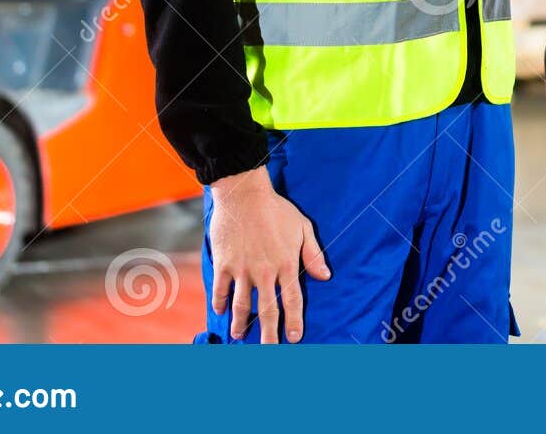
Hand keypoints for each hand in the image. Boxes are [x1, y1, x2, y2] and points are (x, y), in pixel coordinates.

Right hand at [208, 166, 330, 342]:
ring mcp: (242, 269)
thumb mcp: (302, 227)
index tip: (295, 338)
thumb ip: (313, 254)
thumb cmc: (276, 209)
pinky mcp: (224, 263)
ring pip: (240, 305)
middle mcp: (264, 272)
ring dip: (240, 324)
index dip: (294, 321)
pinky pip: (220, 290)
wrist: (244, 194)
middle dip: (269, 334)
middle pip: (267, 310)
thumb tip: (326, 276)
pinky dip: (219, 303)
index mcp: (286, 264)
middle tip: (270, 351)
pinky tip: (220, 311)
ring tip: (240, 336)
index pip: (292, 300)